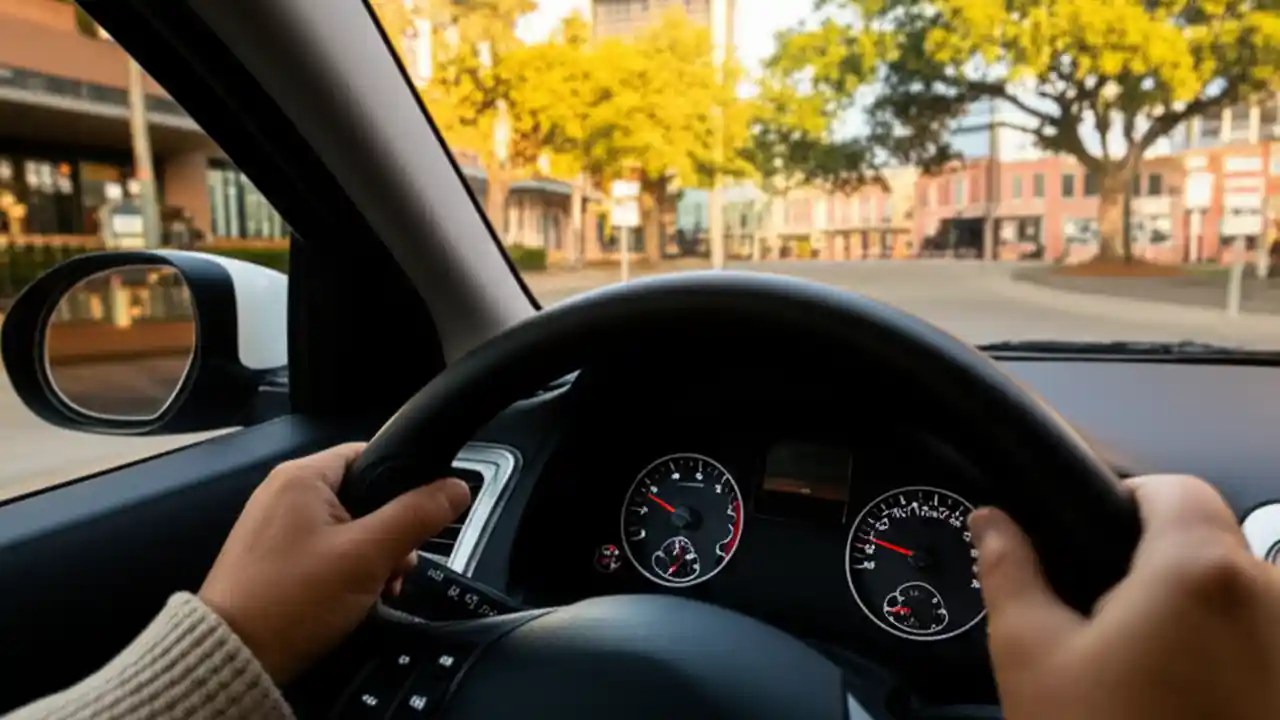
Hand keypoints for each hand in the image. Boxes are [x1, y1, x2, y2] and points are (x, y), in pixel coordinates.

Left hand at [199, 443, 470, 682]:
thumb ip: (416, 515)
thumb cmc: (294, 599)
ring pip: (347, 527)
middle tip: (397, 566)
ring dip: (372, 556)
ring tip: (378, 588)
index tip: (423, 516)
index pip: (371, 454)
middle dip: (391, 533)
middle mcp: (283, 492)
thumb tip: (457, 487)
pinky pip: (324, 550)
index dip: (404, 482)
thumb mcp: (367, 554)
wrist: (233, 658)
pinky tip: (355, 597)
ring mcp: (274, 526)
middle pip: (362, 495)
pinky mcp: (270, 558)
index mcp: (302, 476)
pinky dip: (346, 569)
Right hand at [971, 475, 1279, 718]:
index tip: (1094, 532)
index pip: (1171, 487)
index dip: (1123, 499)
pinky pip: (1258, 644)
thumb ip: (1008, 570)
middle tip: (1105, 623)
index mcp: (1198, 570)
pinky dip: (1225, 655)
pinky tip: (1180, 699)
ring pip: (1237, 597)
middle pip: (1206, 541)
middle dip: (1153, 566)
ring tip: (1143, 676)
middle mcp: (1269, 599)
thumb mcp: (1032, 656)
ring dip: (1194, 614)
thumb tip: (992, 525)